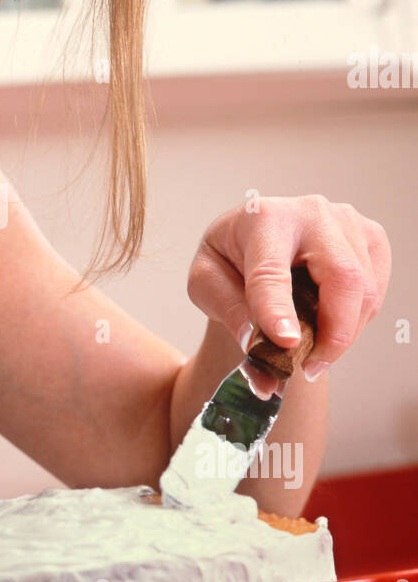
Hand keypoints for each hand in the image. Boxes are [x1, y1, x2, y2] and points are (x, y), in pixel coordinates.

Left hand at [187, 194, 390, 380]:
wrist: (253, 238)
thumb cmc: (229, 258)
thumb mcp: (206, 282)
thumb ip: (227, 311)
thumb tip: (254, 344)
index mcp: (263, 219)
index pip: (272, 272)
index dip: (278, 311)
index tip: (286, 344)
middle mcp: (311, 212)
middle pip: (341, 277)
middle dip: (333, 333)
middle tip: (310, 368)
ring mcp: (347, 221)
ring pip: (364, 290)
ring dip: (344, 334)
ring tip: (314, 354)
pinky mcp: (370, 237)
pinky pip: (376, 291)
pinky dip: (357, 320)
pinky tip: (329, 327)